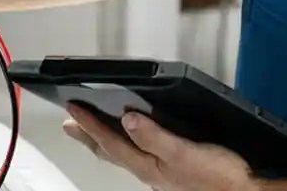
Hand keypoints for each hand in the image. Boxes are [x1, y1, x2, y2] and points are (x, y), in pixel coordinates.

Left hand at [63, 104, 258, 190]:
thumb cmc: (218, 177)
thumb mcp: (184, 152)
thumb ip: (154, 136)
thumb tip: (127, 119)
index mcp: (147, 165)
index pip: (110, 141)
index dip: (89, 124)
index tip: (70, 109)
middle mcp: (148, 171)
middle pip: (110, 151)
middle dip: (88, 136)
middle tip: (69, 124)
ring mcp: (159, 174)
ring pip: (123, 154)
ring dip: (105, 140)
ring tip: (92, 131)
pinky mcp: (172, 173)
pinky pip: (139, 156)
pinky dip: (127, 146)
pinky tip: (133, 143)